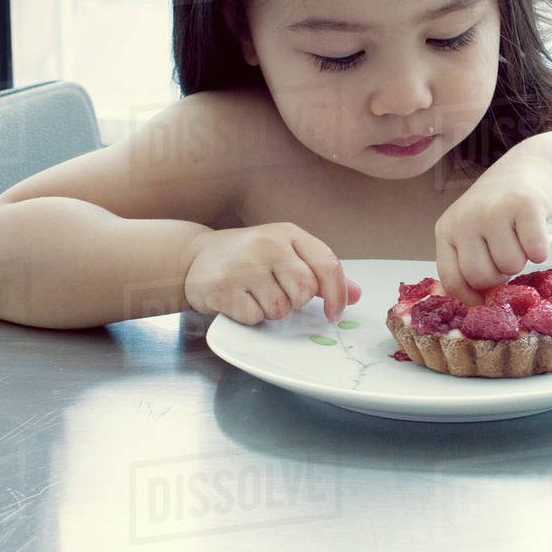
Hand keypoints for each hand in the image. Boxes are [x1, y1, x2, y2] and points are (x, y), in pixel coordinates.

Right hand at [184, 222, 360, 324]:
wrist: (195, 256)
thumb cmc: (249, 257)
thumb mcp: (287, 254)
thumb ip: (321, 273)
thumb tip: (356, 294)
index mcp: (289, 234)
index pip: (328, 265)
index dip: (337, 294)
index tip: (334, 312)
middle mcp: (267, 244)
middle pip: (305, 290)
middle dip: (295, 301)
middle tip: (278, 293)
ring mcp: (243, 265)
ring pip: (280, 308)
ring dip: (271, 310)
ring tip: (255, 293)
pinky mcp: (222, 288)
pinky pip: (255, 317)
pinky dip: (250, 316)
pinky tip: (239, 300)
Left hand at [435, 152, 551, 303]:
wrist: (529, 168)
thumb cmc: (499, 209)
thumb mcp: (471, 230)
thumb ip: (466, 262)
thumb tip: (475, 306)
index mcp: (446, 230)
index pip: (453, 280)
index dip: (471, 297)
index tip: (486, 299)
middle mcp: (465, 219)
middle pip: (483, 278)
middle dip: (500, 275)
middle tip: (506, 253)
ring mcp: (494, 210)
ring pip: (511, 266)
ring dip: (522, 259)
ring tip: (519, 237)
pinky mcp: (525, 205)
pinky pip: (536, 251)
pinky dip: (541, 251)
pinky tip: (536, 235)